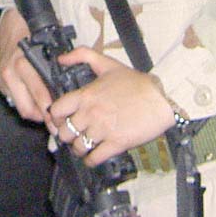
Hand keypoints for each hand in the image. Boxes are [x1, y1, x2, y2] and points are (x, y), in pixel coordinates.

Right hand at [0, 8, 54, 124]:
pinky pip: (11, 97)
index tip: (61, 119)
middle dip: (42, 118)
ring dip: (32, 109)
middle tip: (55, 122)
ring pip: (19, 106)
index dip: (52, 113)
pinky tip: (31, 95)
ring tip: (45, 109)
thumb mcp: (51, 47)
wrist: (12, 17)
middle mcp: (9, 72)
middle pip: (27, 110)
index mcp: (23, 64)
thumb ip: (57, 69)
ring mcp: (0, 76)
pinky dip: (22, 99)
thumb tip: (68, 91)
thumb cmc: (34, 29)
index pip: (39, 99)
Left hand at [46, 47, 175, 166]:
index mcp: (85, 95)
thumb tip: (60, 59)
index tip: (59, 120)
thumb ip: (81, 55)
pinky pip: (94, 158)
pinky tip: (92, 158)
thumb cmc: (136, 83)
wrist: (161, 99)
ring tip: (82, 147)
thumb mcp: (106, 63)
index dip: (55, 117)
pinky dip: (90, 161)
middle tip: (71, 136)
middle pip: (64, 132)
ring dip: (78, 149)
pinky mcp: (116, 144)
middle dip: (66, 136)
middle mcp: (90, 114)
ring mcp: (102, 130)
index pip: (56, 110)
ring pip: (78, 147)